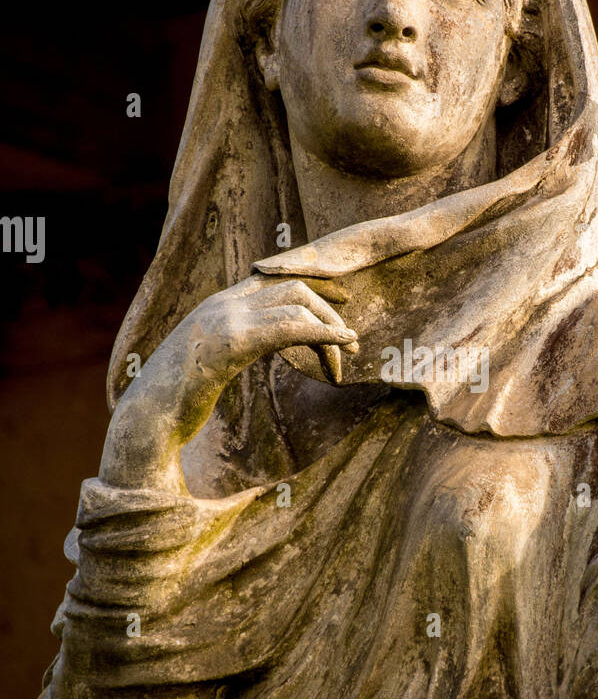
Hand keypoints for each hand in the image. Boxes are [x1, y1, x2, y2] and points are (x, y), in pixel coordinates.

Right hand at [100, 275, 357, 490]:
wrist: (145, 420)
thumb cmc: (175, 402)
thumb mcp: (205, 364)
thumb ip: (229, 346)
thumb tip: (250, 349)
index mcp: (217, 306)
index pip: (273, 278)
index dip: (312, 285)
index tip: (341, 302)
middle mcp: (222, 305)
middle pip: (292, 287)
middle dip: (329, 310)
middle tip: (352, 341)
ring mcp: (225, 321)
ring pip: (297, 305)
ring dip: (332, 329)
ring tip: (350, 353)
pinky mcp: (232, 344)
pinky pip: (290, 328)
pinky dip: (324, 334)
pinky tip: (342, 346)